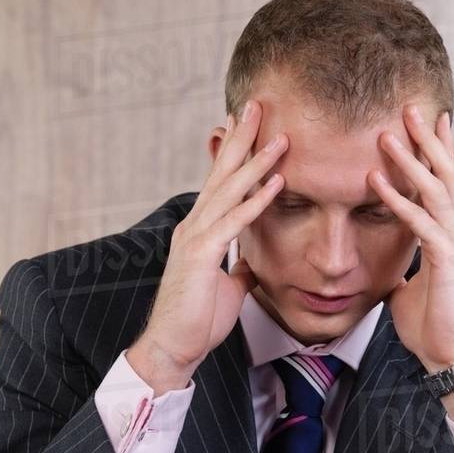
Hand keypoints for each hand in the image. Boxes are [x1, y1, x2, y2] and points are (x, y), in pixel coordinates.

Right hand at [127, 98, 287, 394]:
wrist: (173, 347)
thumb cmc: (196, 321)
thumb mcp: (227, 289)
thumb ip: (239, 268)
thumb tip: (252, 262)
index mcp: (200, 230)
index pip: (221, 183)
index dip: (236, 153)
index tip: (250, 125)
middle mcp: (194, 226)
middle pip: (221, 173)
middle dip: (241, 138)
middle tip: (257, 104)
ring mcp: (195, 238)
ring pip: (229, 191)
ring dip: (256, 162)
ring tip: (280, 137)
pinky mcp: (200, 255)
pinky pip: (233, 222)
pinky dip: (256, 202)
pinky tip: (276, 183)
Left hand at [370, 104, 453, 373]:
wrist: (453, 357)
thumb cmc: (432, 326)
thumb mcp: (408, 291)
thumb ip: (401, 272)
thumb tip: (388, 271)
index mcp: (446, 235)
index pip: (443, 183)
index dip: (436, 151)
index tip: (427, 121)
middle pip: (444, 173)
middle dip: (426, 140)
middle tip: (409, 107)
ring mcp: (453, 243)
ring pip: (434, 190)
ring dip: (409, 160)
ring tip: (387, 134)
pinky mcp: (446, 260)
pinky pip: (419, 222)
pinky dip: (397, 200)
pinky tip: (376, 182)